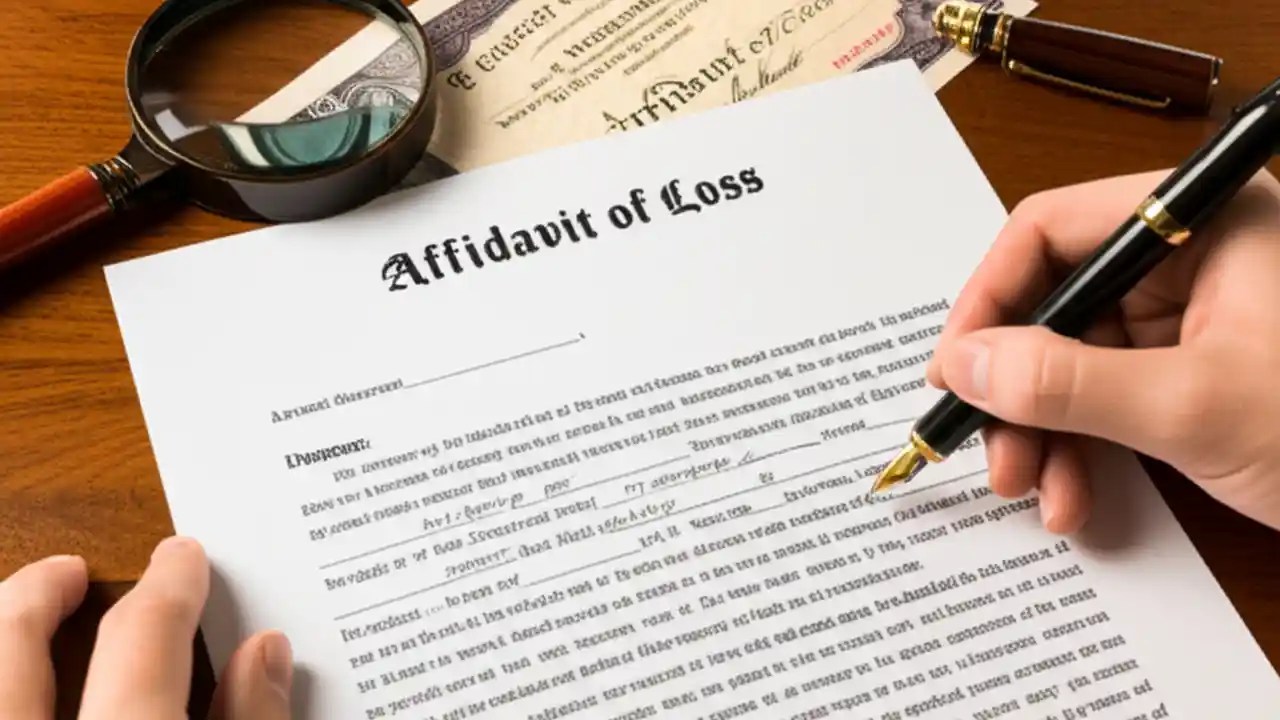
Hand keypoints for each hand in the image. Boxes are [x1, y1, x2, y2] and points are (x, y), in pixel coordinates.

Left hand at [0, 537, 292, 718]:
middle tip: (63, 571)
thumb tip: (264, 655)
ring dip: (2, 648)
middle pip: (13, 657)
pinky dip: (4, 699)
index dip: (166, 591)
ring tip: (17, 625)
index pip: (142, 641)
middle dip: (33, 602)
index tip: (181, 559)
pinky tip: (20, 701)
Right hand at [926, 168, 1279, 534]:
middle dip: (1017, 389)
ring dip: (1042, 431)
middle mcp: (1190, 260)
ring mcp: (1191, 319)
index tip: (955, 369)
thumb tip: (967, 364)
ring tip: (1034, 490)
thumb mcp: (1194, 408)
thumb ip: (1068, 383)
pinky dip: (1082, 447)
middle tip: (991, 451)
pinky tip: (1075, 496)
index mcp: (1203, 223)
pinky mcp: (1192, 372)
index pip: (1051, 231)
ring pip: (1073, 361)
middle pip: (1056, 305)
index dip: (989, 300)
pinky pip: (1106, 398)